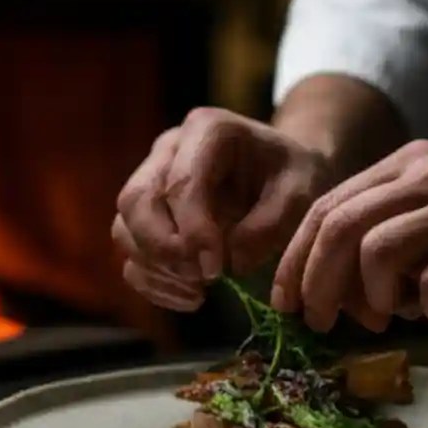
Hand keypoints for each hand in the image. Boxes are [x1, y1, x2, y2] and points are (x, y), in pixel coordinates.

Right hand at [113, 108, 335, 310]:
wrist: (286, 173)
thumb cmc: (295, 176)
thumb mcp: (302, 192)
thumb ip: (272, 224)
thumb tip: (232, 261)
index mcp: (208, 130)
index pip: (181, 182)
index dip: (192, 230)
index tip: (216, 270)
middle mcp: (169, 150)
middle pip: (136, 200)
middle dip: (163, 249)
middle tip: (203, 279)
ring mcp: (152, 180)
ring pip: (124, 227)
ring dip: (155, 268)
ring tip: (199, 291)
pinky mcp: (149, 214)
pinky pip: (131, 252)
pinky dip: (152, 281)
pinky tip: (189, 297)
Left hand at [271, 140, 427, 330]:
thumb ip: (392, 237)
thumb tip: (332, 291)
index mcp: (416, 163)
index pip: (329, 205)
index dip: (296, 259)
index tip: (287, 302)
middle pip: (341, 227)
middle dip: (317, 283)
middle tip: (320, 322)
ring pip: (378, 253)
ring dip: (373, 299)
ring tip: (397, 314)